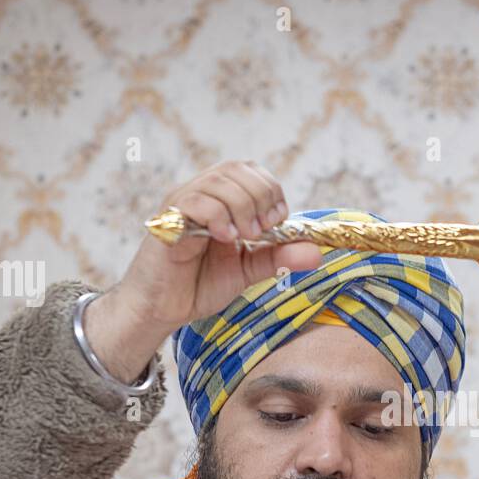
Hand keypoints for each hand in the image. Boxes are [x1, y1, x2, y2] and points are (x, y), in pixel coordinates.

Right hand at [84, 161, 323, 383]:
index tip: (278, 221)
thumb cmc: (200, 285)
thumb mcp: (247, 270)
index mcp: (221, 200)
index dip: (271, 189)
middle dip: (260, 196)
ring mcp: (182, 204)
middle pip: (237, 169)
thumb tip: (316, 252)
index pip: (251, 171)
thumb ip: (278, 257)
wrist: (162, 309)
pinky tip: (225, 238)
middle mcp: (201, 194)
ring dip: (241, 206)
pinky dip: (217, 216)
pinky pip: (194, 201)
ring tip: (245, 238)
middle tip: (263, 230)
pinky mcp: (167, 221)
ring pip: (218, 181)